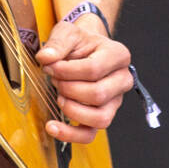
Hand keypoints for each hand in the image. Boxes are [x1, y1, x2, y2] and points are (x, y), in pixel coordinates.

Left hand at [35, 17, 132, 144]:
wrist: (84, 49)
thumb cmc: (79, 42)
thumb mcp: (67, 33)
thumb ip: (57, 43)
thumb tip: (45, 58)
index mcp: (118, 55)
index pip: (93, 69)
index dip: (67, 71)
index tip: (49, 66)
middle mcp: (123, 80)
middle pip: (98, 94)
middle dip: (69, 89)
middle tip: (55, 80)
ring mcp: (115, 102)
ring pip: (100, 118)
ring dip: (72, 110)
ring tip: (59, 96)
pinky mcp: (102, 116)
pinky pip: (90, 134)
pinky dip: (69, 134)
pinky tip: (52, 126)